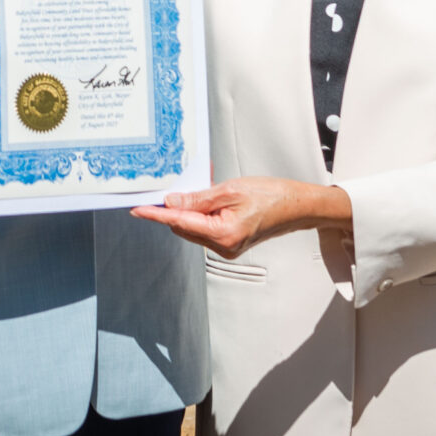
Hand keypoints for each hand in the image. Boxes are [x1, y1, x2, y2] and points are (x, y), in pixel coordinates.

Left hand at [133, 178, 350, 259]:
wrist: (297, 207)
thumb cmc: (271, 195)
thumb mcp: (230, 190)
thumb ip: (198, 197)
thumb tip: (171, 202)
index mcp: (222, 234)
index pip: (179, 222)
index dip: (156, 215)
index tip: (137, 210)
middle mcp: (222, 247)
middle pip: (184, 227)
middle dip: (175, 207)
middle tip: (171, 186)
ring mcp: (227, 248)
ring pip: (194, 228)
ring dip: (190, 209)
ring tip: (202, 187)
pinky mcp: (231, 244)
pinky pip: (206, 229)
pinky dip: (202, 214)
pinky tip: (209, 198)